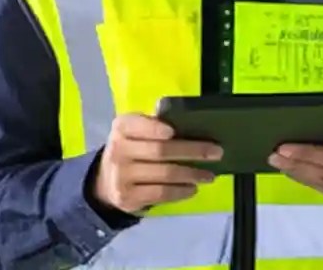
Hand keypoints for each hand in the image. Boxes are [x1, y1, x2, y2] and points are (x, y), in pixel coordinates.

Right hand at [92, 113, 221, 214]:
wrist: (106, 182)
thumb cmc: (132, 150)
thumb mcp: (135, 132)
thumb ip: (154, 125)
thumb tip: (188, 123)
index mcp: (122, 127)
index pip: (138, 125)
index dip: (155, 128)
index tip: (174, 132)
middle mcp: (118, 150)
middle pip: (160, 150)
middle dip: (192, 151)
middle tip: (216, 152)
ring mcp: (121, 176)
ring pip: (164, 174)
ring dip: (192, 174)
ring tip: (209, 175)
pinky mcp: (128, 198)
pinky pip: (160, 194)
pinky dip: (180, 191)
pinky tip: (193, 188)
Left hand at [268, 102, 322, 205]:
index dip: (310, 154)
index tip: (287, 147)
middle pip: (322, 172)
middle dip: (296, 163)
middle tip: (275, 154)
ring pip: (318, 182)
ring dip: (294, 172)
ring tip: (275, 160)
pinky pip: (319, 188)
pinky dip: (302, 178)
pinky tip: (288, 170)